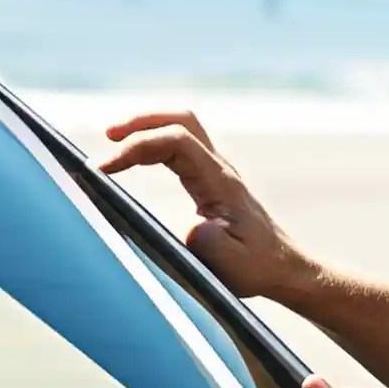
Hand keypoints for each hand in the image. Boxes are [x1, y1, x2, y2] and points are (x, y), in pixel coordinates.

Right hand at [99, 111, 314, 298]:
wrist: (282, 267)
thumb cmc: (257, 267)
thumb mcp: (233, 264)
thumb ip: (210, 244)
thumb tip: (191, 228)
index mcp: (220, 182)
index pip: (177, 142)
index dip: (138, 146)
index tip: (106, 168)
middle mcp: (219, 168)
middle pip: (181, 120)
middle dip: (141, 122)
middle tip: (108, 136)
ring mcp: (216, 170)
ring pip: (182, 127)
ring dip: (147, 126)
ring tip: (114, 139)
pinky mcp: (211, 179)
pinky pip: (181, 145)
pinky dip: (154, 141)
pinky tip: (136, 156)